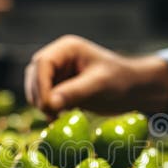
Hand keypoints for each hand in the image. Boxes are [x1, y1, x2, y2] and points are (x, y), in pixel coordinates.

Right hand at [24, 35, 167, 117]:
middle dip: (39, 96)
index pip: (42, 63)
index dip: (40, 85)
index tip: (48, 106)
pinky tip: (59, 119)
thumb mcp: (99, 85)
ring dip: (42, 104)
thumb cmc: (121, 80)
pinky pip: (44, 99)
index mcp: (67, 48)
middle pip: (34, 76)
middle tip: (52, 115)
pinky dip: (47, 110)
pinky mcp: (60, 88)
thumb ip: (74, 92)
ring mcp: (58, 73)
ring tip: (56, 118)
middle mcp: (59, 58)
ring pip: (36, 89)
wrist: (133, 90)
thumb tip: (50, 104)